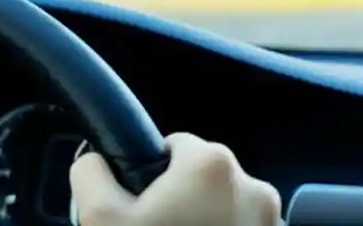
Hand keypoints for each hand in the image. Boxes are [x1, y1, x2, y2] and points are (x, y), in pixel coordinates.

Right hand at [70, 133, 280, 225]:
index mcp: (210, 165)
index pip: (174, 145)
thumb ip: (90, 172)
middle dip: (180, 200)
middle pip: (203, 178)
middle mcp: (252, 187)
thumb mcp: (99, 217)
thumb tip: (93, 161)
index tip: (141, 206)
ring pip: (226, 208)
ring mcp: (271, 223)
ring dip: (205, 223)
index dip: (151, 175)